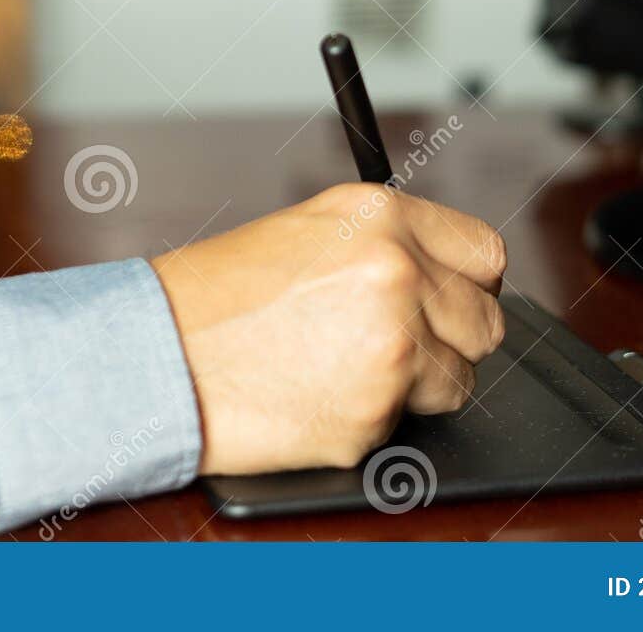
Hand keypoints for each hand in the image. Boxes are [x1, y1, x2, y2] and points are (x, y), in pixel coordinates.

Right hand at [151, 184, 506, 475]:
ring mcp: (391, 346)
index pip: (486, 255)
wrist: (155, 353)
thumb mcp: (311, 230)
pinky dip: (368, 420)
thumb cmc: (217, 296)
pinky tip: (315, 394)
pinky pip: (405, 425)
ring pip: (457, 381)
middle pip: (485, 324)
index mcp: (383, 218)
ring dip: (414, 386)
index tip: (456, 301)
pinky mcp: (373, 414)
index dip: (471, 286)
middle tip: (391, 344)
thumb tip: (450, 276)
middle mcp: (396, 274)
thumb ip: (390, 244)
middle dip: (447, 340)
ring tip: (340, 367)